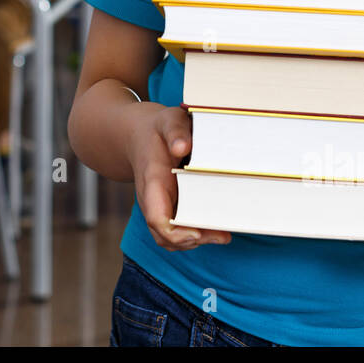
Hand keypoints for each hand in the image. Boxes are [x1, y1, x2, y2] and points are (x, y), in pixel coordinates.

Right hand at [128, 104, 231, 250]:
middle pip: (165, 235)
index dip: (176, 232)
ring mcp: (158, 206)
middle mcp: (152, 200)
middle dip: (193, 240)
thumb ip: (175, 131)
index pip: (156, 217)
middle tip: (224, 235)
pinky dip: (194, 235)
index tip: (197, 232)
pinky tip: (215, 229)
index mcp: (152, 182)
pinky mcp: (167, 207)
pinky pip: (176, 231)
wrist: (139, 136)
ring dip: (195, 241)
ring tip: (223, 234)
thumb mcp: (168, 121)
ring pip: (170, 238)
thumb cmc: (158, 130)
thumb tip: (182, 147)